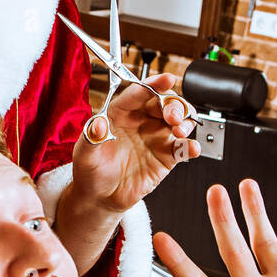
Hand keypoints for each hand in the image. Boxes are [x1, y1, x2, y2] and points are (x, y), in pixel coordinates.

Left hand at [72, 72, 199, 214]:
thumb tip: (98, 123)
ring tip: (179, 130)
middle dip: (174, 105)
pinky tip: (191, 149)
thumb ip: (91, 137)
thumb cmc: (90, 170)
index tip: (166, 79)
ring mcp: (156, 138)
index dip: (154, 84)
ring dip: (185, 121)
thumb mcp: (85, 154)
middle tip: (173, 116)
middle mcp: (142, 121)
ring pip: (179, 121)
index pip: (140, 93)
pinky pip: (184, 148)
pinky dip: (191, 146)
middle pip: (165, 103)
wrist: (100, 196)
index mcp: (121, 113)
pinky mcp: (167, 157)